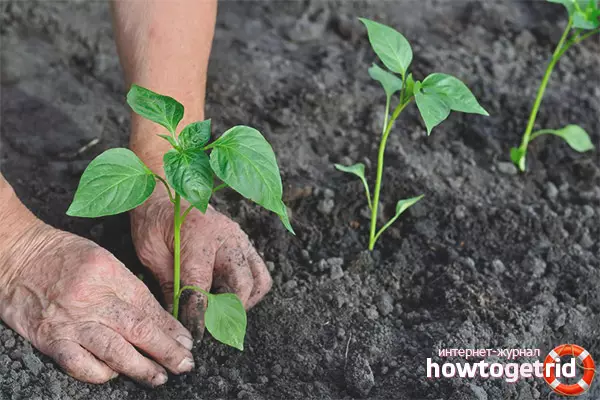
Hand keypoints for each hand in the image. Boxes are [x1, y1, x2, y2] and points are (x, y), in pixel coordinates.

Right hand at [0, 220, 194, 385]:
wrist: (17, 255)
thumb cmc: (64, 256)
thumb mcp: (104, 261)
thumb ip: (129, 289)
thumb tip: (159, 319)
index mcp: (110, 274)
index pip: (149, 307)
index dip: (170, 329)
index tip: (186, 343)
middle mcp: (92, 298)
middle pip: (138, 330)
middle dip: (167, 351)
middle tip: (184, 364)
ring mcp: (70, 321)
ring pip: (114, 351)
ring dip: (141, 368)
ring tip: (159, 376)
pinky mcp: (50, 339)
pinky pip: (80, 364)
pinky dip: (100, 374)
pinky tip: (113, 373)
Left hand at [130, 187, 271, 338]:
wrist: (166, 190)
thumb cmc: (154, 220)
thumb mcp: (150, 253)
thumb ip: (167, 285)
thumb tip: (176, 318)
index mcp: (197, 239)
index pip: (201, 287)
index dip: (197, 315)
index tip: (194, 334)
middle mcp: (226, 238)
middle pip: (241, 286)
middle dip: (226, 312)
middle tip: (209, 325)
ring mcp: (239, 239)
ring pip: (258, 280)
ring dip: (243, 302)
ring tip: (221, 310)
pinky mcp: (244, 242)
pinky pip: (259, 270)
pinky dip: (249, 289)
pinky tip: (227, 294)